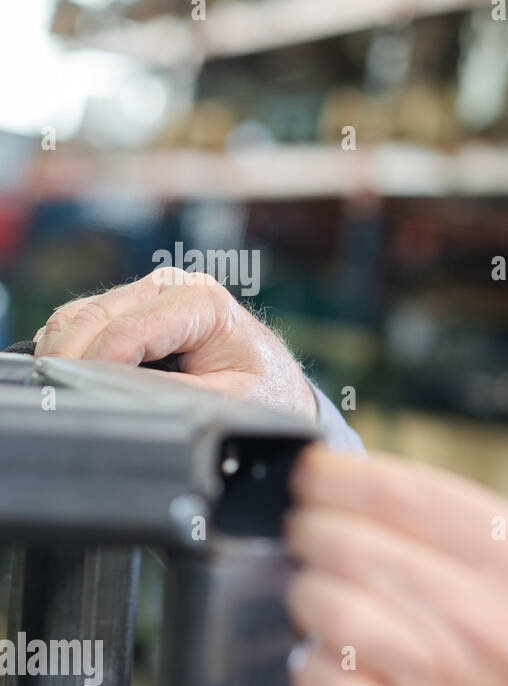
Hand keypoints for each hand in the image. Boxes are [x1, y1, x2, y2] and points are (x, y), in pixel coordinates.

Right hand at [34, 270, 317, 419]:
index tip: (78, 395)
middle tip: (54, 399)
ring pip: (80, 315)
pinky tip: (69, 377)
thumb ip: (179, 394)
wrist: (276, 386)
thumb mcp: (232, 399)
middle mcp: (172, 286)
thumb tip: (121, 391)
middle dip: (70, 357)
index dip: (98, 363)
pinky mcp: (132, 308)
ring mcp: (148, 294)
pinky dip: (67, 347)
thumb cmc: (263, 391)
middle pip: (96, 316)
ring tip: (58, 391)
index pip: (130, 329)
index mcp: (201, 301)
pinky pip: (81, 321)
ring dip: (62, 351)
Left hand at [283, 444, 507, 685]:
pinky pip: (320, 684)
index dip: (337, 477)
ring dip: (311, 593)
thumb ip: (470, 520)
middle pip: (347, 545)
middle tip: (313, 534)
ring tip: (326, 593)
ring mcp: (443, 678)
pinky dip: (312, 665)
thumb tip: (369, 485)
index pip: (399, 494)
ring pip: (325, 608)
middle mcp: (481, 614)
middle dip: (314, 530)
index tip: (313, 474)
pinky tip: (335, 657)